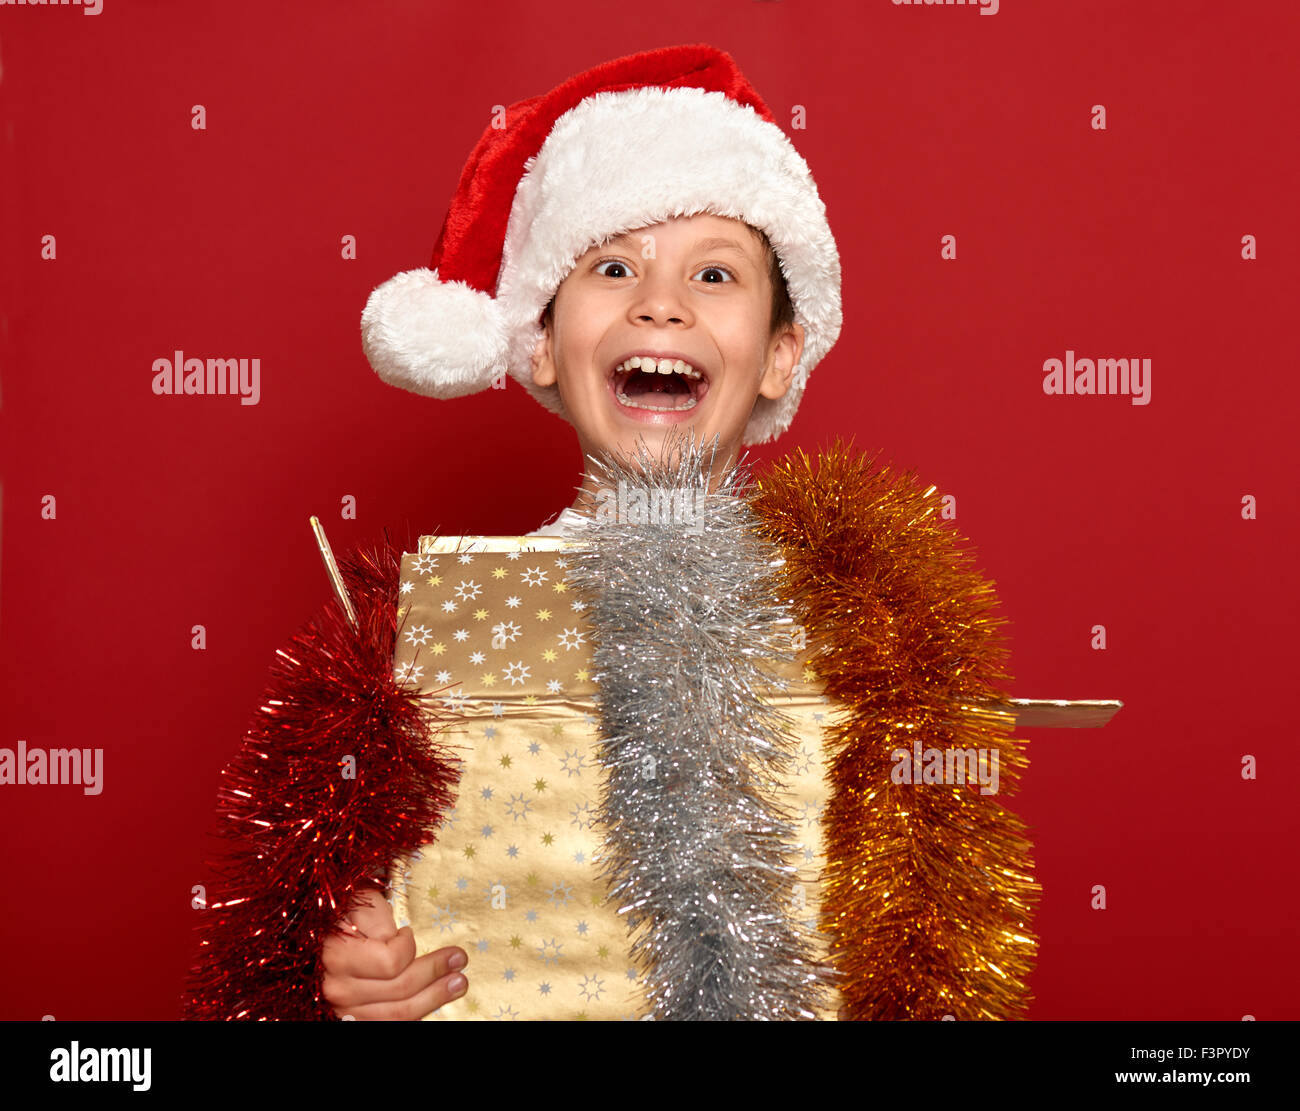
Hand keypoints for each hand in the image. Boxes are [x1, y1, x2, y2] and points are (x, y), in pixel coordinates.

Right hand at [321, 884, 467, 1019]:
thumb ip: (377, 916)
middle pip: (400, 988)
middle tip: (460, 958)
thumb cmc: (340, 920)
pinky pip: (391, 1024)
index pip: (391, 961)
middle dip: (436, 972)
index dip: (407, 946)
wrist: (316, 945)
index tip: (408, 933)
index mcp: (339, 957)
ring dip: (434, 997)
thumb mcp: (357, 904)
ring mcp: (345, 1010)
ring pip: (399, 1013)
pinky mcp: (355, 1021)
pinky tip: (433, 1001)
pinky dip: (416, 1013)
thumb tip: (396, 936)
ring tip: (459, 983)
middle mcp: (339, 989)